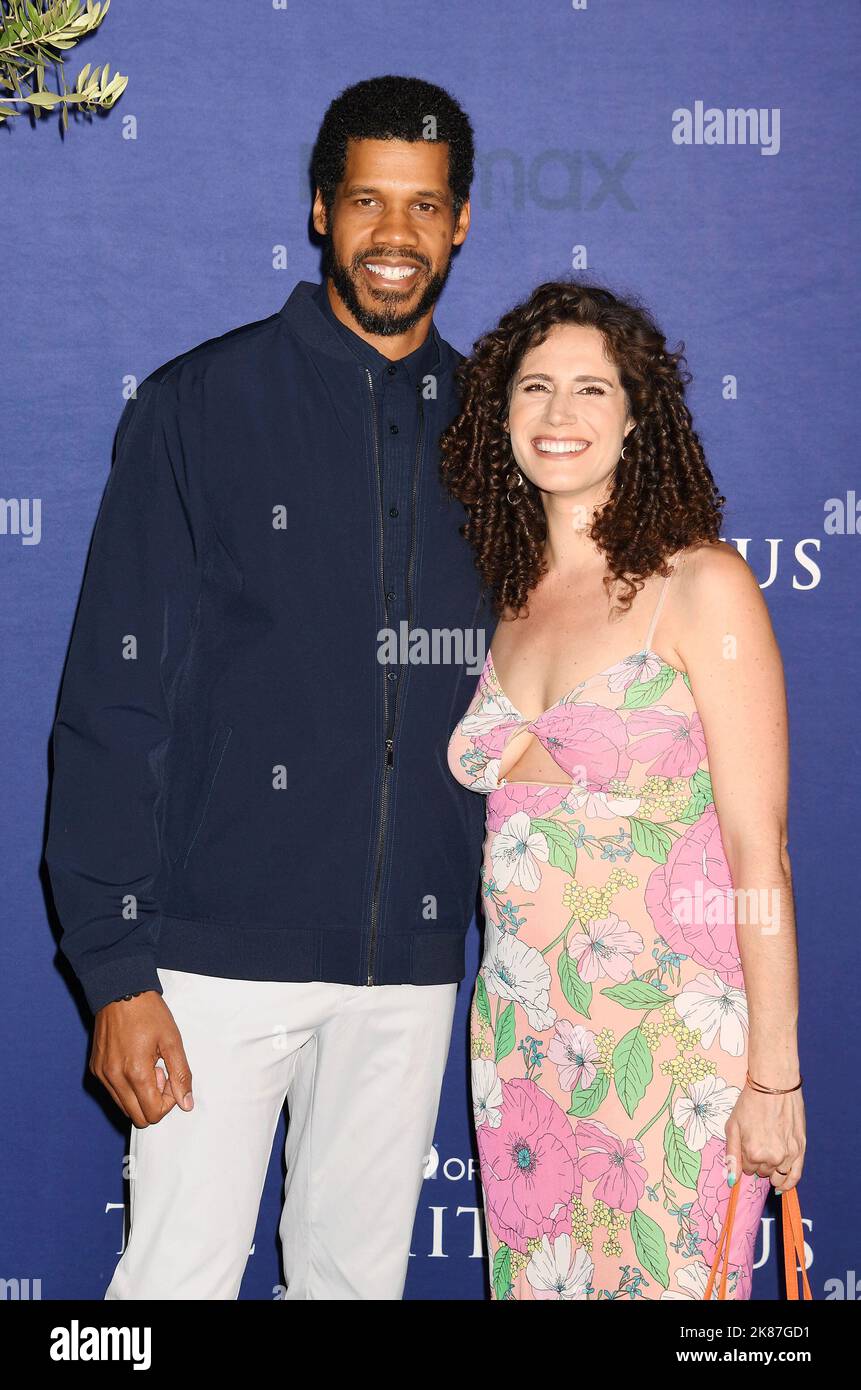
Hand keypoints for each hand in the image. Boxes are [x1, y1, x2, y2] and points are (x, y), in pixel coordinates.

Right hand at [90, 991, 193, 1127]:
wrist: (120, 991)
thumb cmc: (148, 1012)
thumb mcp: (172, 1040)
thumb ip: (181, 1074)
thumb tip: (186, 1103)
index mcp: (135, 1073)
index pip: (152, 1114)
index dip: (167, 1102)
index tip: (169, 1077)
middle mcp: (114, 1078)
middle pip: (137, 1117)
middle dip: (153, 1102)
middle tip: (159, 1072)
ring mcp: (102, 1074)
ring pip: (124, 1106)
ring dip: (139, 1095)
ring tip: (146, 1065)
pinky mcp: (96, 1068)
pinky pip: (112, 1092)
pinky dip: (126, 1086)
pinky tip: (133, 1061)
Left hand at [725, 1084, 805, 1194]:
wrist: (775, 1085)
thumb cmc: (751, 1103)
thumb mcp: (733, 1126)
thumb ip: (731, 1155)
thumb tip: (732, 1180)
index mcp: (753, 1152)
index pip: (746, 1170)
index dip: (745, 1158)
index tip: (747, 1145)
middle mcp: (772, 1157)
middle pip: (762, 1172)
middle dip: (758, 1162)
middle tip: (758, 1143)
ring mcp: (788, 1155)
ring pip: (777, 1175)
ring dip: (771, 1170)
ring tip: (768, 1157)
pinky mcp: (801, 1149)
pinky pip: (795, 1176)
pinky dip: (788, 1184)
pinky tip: (781, 1186)